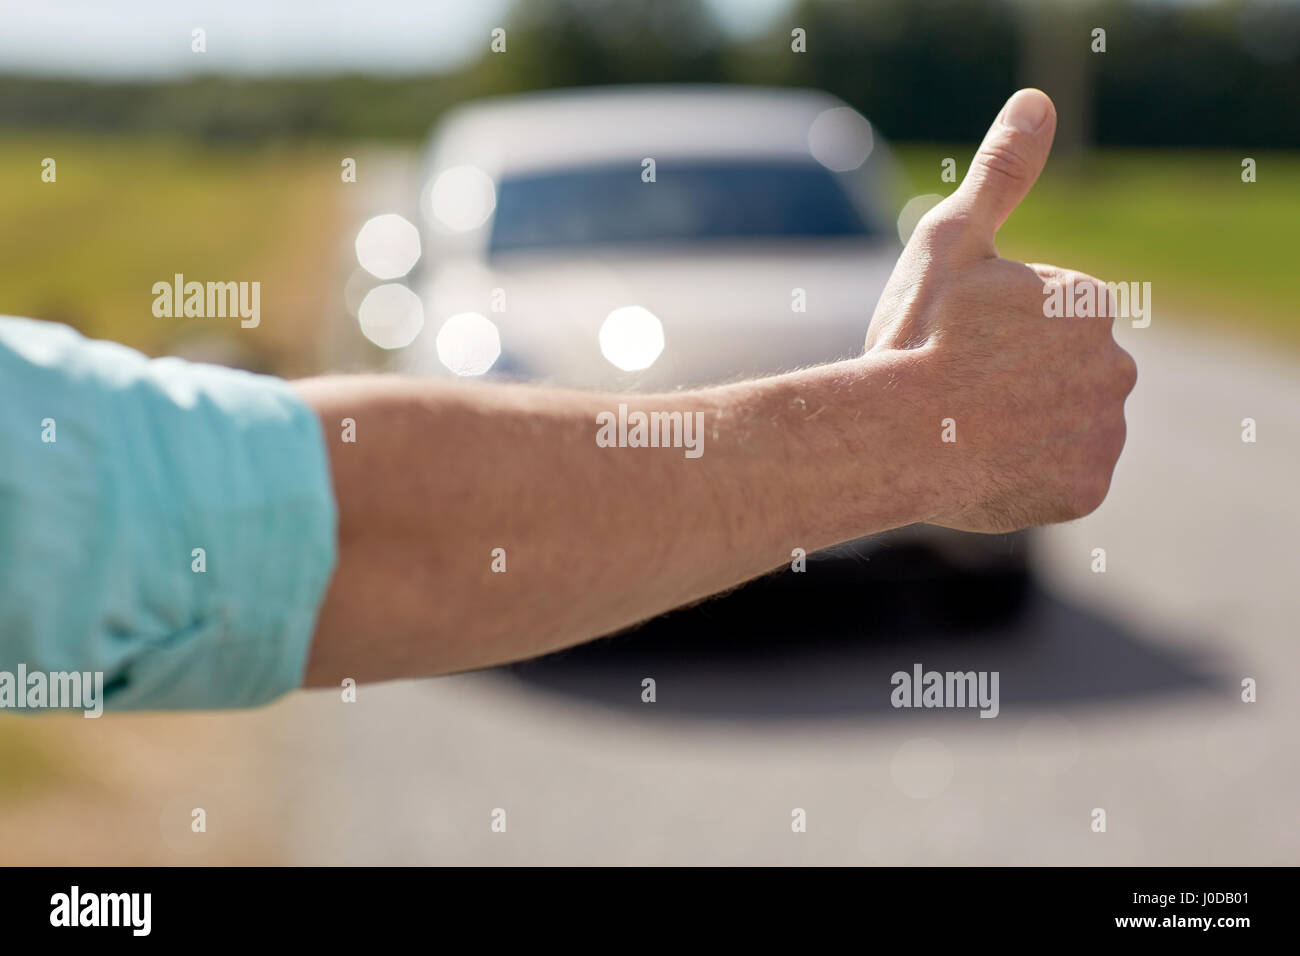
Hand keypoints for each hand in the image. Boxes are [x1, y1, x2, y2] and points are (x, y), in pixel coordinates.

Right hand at [865, 89, 1136, 531]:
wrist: (891, 437)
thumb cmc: (915, 337)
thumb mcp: (950, 240)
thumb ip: (1002, 174)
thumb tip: (1038, 103)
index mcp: (1089, 302)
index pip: (1048, 322)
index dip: (993, 335)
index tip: (956, 345)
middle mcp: (1115, 365)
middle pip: (1061, 375)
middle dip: (1016, 382)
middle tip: (957, 391)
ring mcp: (1103, 433)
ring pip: (1063, 427)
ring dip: (1025, 430)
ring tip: (965, 431)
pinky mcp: (1086, 491)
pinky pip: (1062, 480)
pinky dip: (1028, 478)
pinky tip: (983, 467)